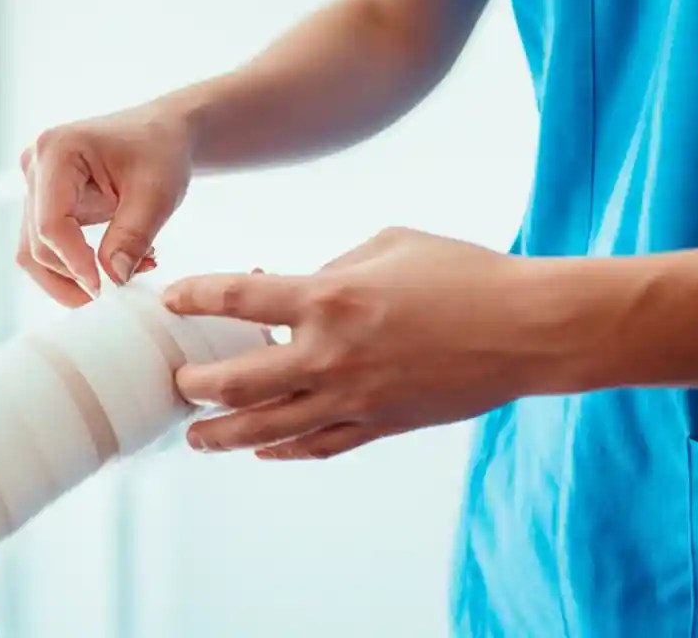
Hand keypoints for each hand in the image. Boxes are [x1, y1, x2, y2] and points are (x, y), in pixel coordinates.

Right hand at [18, 103, 192, 305]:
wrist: (163, 134)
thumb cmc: (161, 151)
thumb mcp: (156, 194)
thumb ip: (132, 237)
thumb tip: (113, 280)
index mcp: (57, 151)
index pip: (51, 224)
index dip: (75, 263)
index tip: (106, 289)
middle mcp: (35, 166)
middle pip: (38, 244)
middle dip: (78, 274)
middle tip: (126, 282)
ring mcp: (35, 185)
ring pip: (35, 252)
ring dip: (74, 278)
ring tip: (122, 276)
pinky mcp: (44, 203)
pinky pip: (48, 248)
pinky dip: (77, 266)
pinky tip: (115, 264)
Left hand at [163, 228, 569, 459]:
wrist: (528, 329)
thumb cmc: (463, 273)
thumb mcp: (389, 244)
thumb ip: (335, 266)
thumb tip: (303, 284)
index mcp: (327, 298)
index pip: (238, 299)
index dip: (194, 296)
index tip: (169, 297)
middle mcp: (329, 355)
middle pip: (236, 381)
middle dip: (196, 384)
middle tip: (178, 383)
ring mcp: (352, 398)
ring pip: (268, 429)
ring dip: (223, 435)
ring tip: (196, 438)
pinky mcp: (379, 425)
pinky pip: (318, 446)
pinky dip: (284, 451)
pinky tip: (264, 452)